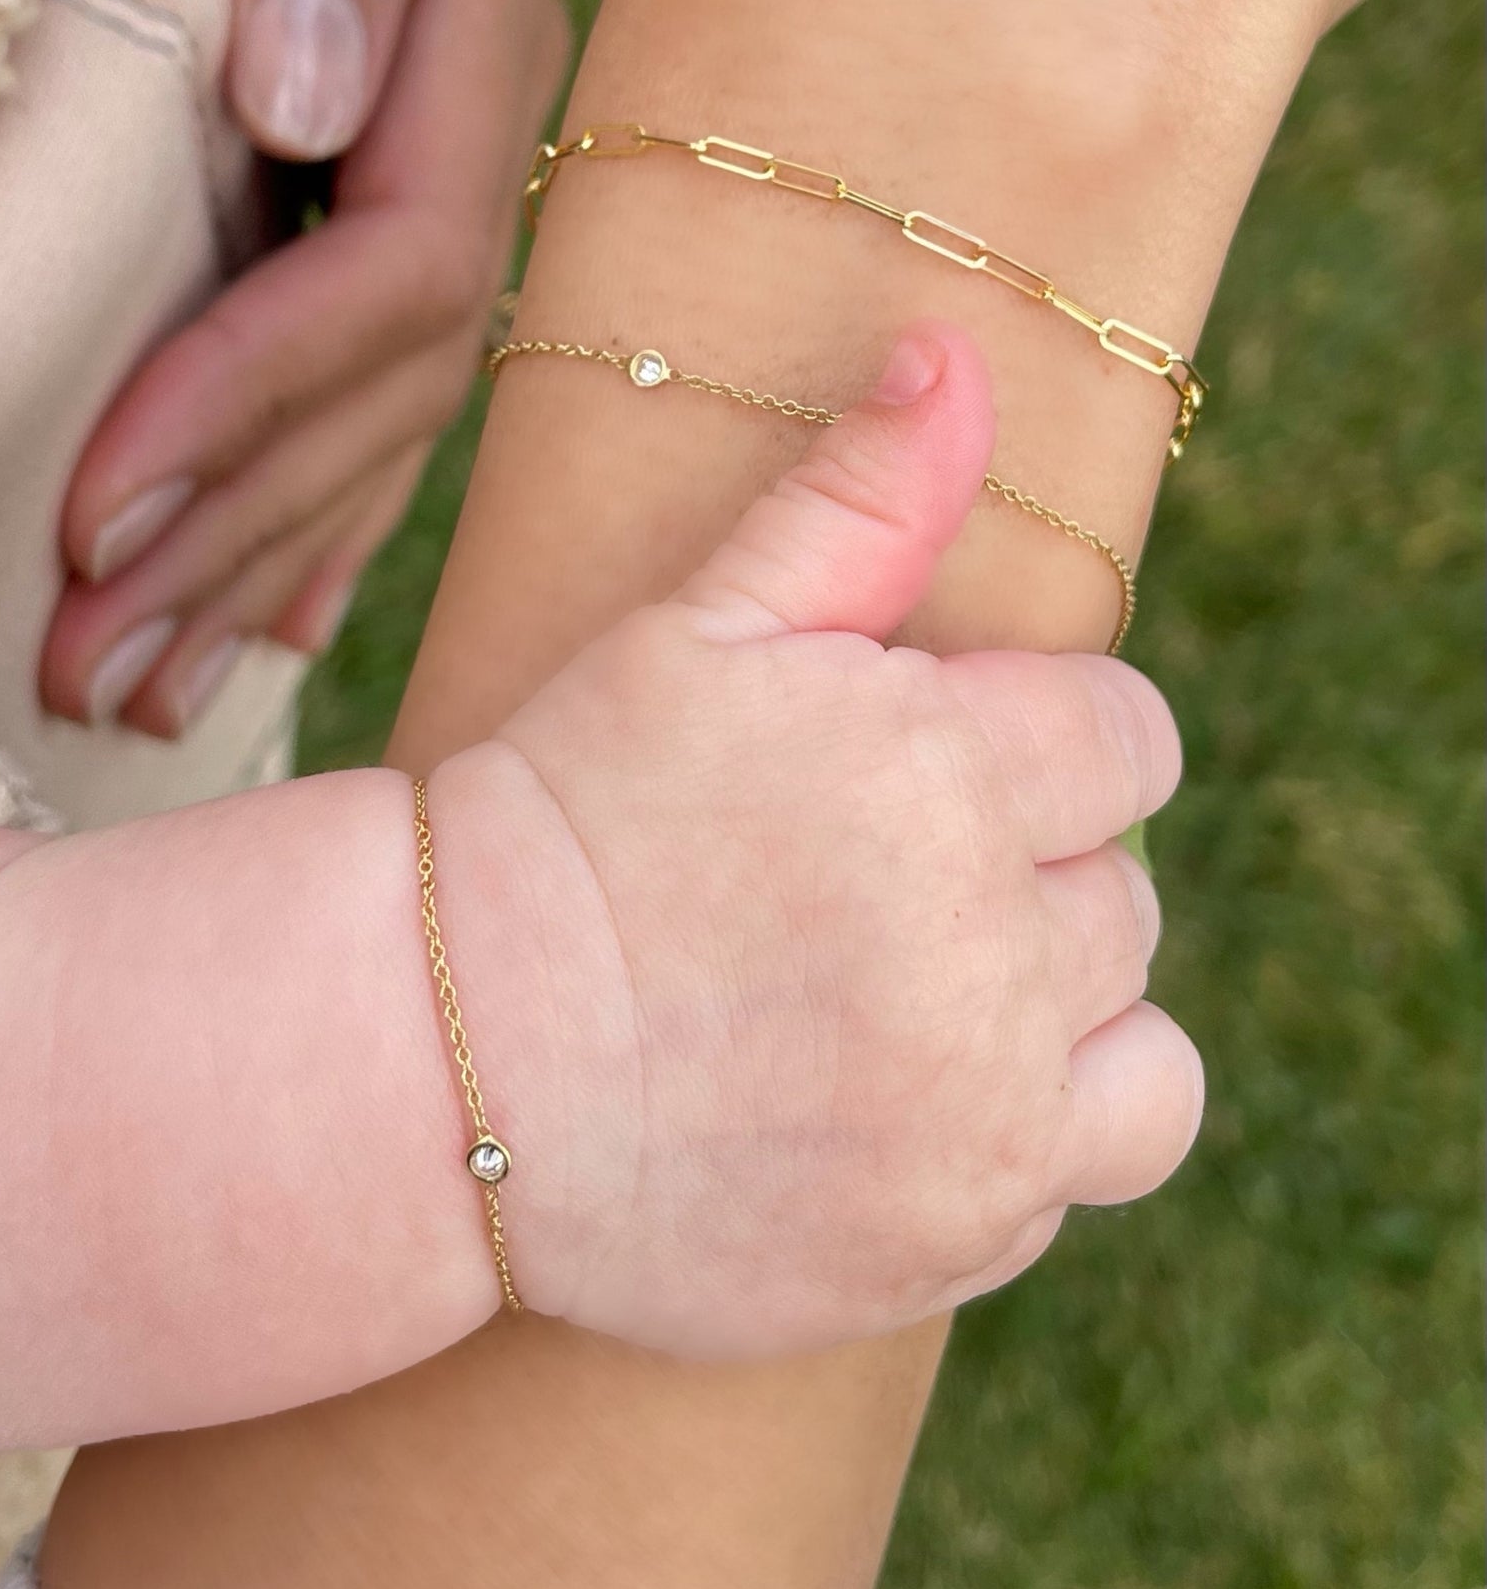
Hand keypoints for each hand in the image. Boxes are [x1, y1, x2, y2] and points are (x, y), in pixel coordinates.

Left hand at [41, 0, 574, 735]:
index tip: (100, 513)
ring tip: (146, 682)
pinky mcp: (389, 186)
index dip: (251, 404)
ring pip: (383, 408)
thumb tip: (312, 103)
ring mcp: (443, 153)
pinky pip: (377, 383)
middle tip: (98, 662)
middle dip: (238, 529)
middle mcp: (479, 103)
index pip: (395, 266)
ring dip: (263, 561)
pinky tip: (268, 619)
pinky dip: (314, 513)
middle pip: (390, 379)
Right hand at [435, 327, 1201, 1355]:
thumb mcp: (698, 631)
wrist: (444, 1049)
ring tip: (918, 1002)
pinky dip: (1019, 1140)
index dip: (1036, 742)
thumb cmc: (562, 810)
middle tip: (869, 893)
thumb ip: (857, 501)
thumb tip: (958, 352)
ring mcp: (979, 1113)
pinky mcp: (949, 1236)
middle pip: (1125, 895)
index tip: (928, 768)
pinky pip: (1076, 1173)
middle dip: (1025, 875)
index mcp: (948, 769)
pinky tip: (892, 1103)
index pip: (1126, 739)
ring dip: (1063, 1016)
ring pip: (1144, 1052)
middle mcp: (991, 948)